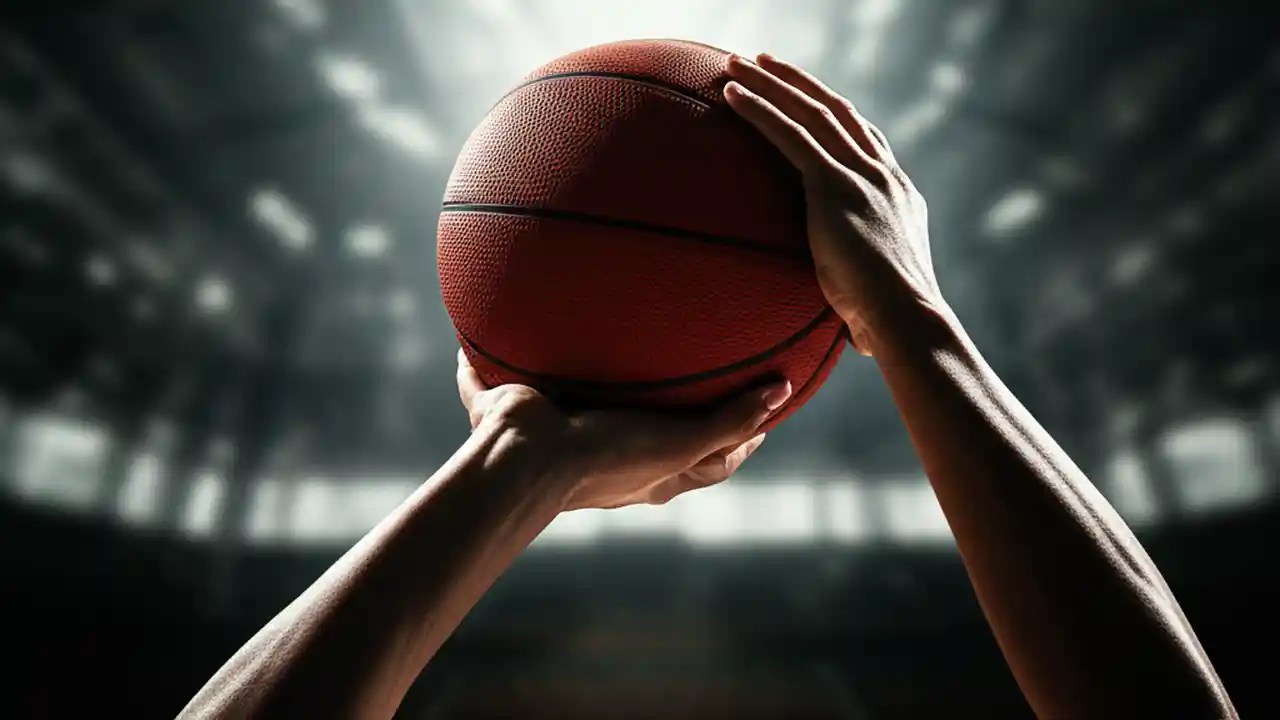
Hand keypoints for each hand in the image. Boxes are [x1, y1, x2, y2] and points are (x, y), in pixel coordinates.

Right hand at [456, 349, 790, 510]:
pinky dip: (479, 367)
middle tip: (692, 372)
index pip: (704, 460)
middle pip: (649, 434)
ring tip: (604, 338)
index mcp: (644, 473)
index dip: (735, 438)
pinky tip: (487, 334)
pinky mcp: (513, 409)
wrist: (532, 459)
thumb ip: (729, 420)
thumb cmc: (608, 457)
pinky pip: (491, 384)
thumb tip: (783, 390)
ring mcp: (559, 434)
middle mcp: (605, 457)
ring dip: (585, 381)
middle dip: (669, 411)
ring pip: (574, 404)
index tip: (760, 406)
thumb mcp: (681, 442)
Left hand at [724, 52, 944, 355]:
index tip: (812, 101)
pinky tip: (730, 93)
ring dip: (771, 82)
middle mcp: (884, 175)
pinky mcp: (834, 184)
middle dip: (800, 83)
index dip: (838, 117)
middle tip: (767, 63)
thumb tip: (858, 337)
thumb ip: (862, 298)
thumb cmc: (890, 326)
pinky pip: (789, 134)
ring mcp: (861, 175)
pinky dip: (759, 109)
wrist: (905, 318)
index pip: (867, 142)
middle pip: (837, 112)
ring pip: (811, 111)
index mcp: (899, 197)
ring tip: (738, 63)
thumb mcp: (877, 298)